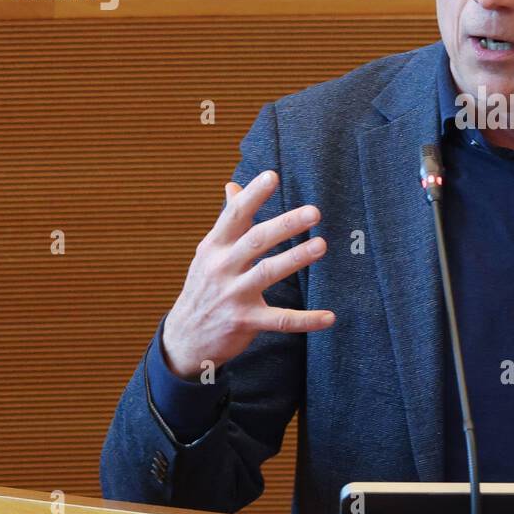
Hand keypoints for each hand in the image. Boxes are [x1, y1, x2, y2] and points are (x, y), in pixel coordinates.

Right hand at [161, 170, 334, 378]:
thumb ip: (227, 221)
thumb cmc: (205, 286)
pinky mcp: (245, 322)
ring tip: (321, 245)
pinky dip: (306, 320)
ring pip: (267, 273)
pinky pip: (280, 320)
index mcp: (214, 247)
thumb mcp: (209, 253)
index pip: (234, 215)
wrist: (184, 338)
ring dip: (295, 259)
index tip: (272, 175)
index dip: (253, 195)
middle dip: (285, 225)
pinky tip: (329, 317)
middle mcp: (221, 268)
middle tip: (314, 212)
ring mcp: (232, 296)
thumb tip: (232, 185)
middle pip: (256, 240)